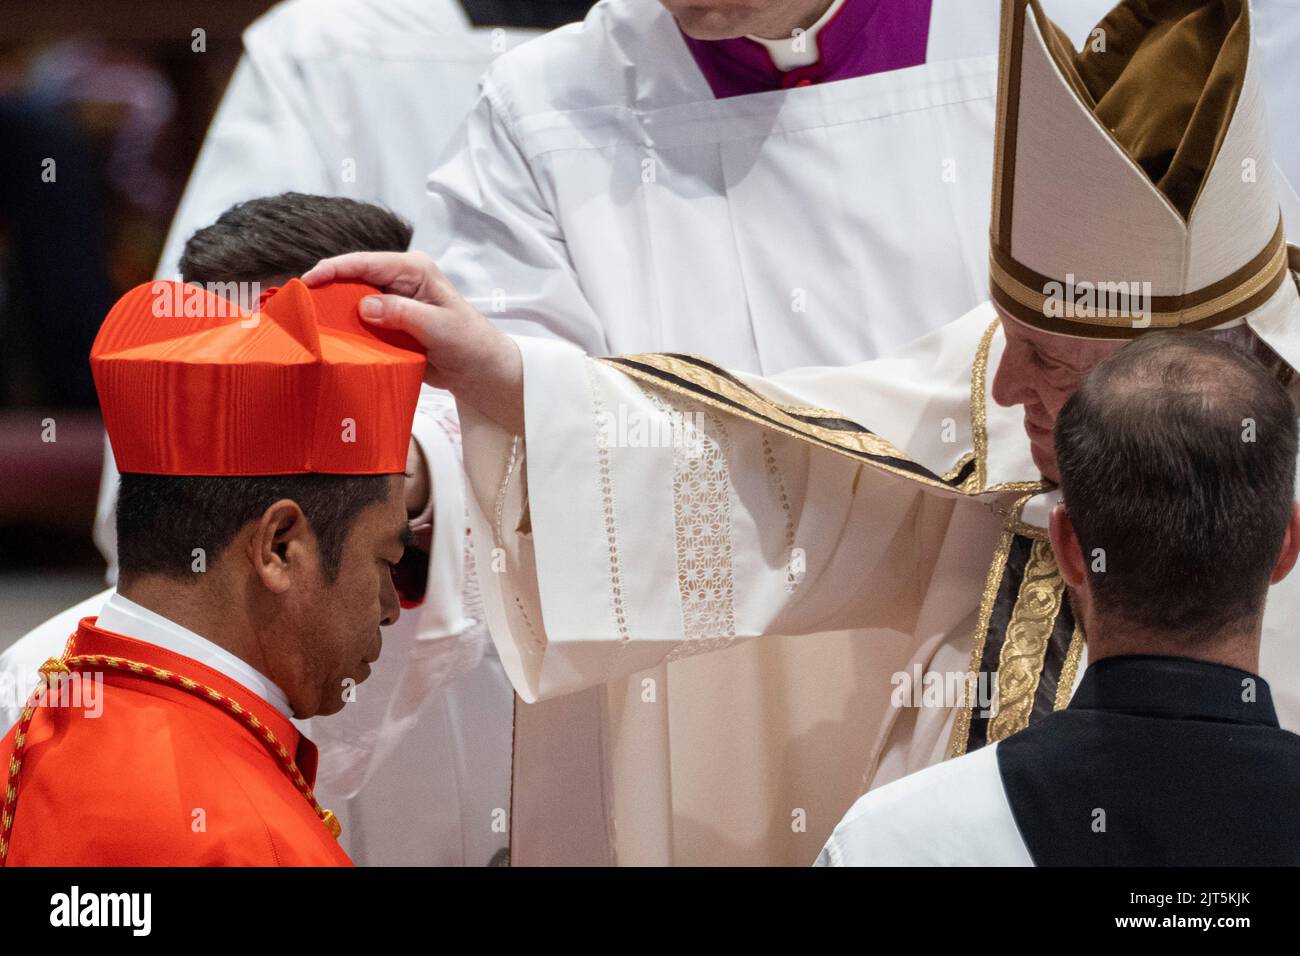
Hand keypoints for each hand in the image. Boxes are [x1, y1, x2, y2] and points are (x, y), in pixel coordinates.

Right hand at [302, 251, 523, 433]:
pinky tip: (326, 339)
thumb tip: (365, 306)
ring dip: (332, 312)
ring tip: (304, 322)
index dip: (335, 269)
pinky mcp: (389, 324)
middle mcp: (399, 281)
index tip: (309, 281)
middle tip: (298, 306)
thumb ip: (403, 314)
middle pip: (353, 279)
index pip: (366, 263)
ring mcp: (392, 303)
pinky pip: (359, 324)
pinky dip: (344, 330)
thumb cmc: (469, 343)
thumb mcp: (439, 327)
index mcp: (414, 270)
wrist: (481, 372)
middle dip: (326, 290)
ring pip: (352, 302)